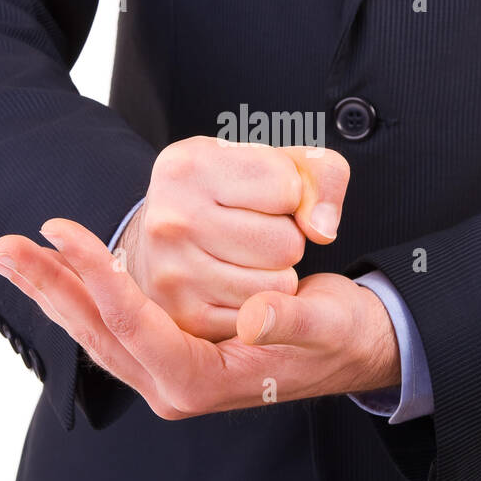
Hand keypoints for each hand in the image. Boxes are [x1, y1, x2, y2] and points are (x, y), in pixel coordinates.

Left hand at [0, 218, 399, 416]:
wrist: (357, 349)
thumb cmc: (342, 336)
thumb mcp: (326, 327)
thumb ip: (289, 323)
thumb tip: (256, 316)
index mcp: (202, 382)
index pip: (132, 325)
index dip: (96, 276)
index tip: (62, 231)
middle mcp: (173, 384)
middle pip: (95, 331)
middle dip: (48, 287)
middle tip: (4, 247)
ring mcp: (166, 372)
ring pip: (95, 330)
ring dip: (54, 291)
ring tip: (13, 254)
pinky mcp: (169, 354)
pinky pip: (112, 326)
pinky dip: (82, 296)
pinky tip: (60, 271)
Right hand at [112, 136, 350, 339]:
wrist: (158, 239)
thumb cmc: (227, 194)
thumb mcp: (274, 162)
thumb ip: (321, 176)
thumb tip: (322, 231)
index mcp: (190, 165)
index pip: (288, 189)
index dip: (290, 194)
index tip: (261, 195)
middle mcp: (173, 218)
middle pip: (287, 243)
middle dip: (285, 237)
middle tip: (253, 230)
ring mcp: (175, 272)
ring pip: (279, 285)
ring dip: (275, 273)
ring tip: (243, 255)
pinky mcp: (187, 317)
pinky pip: (261, 317)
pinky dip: (258, 303)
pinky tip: (233, 281)